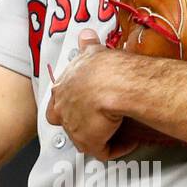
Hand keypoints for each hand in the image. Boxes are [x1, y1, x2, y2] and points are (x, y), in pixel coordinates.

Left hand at [45, 30, 137, 159]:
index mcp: (63, 88)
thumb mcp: (94, 52)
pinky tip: (129, 142)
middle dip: (84, 123)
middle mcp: (64, 109)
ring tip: (117, 132)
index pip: (58, 101)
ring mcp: (75, 128)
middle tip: (102, 122)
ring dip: (101, 136)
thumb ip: (88, 46)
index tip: (85, 104)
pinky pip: (103, 152)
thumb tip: (85, 34)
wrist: (112, 83)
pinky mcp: (90, 143)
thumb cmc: (104, 67)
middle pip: (69, 123)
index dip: (71, 104)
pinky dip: (117, 148)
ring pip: (86, 138)